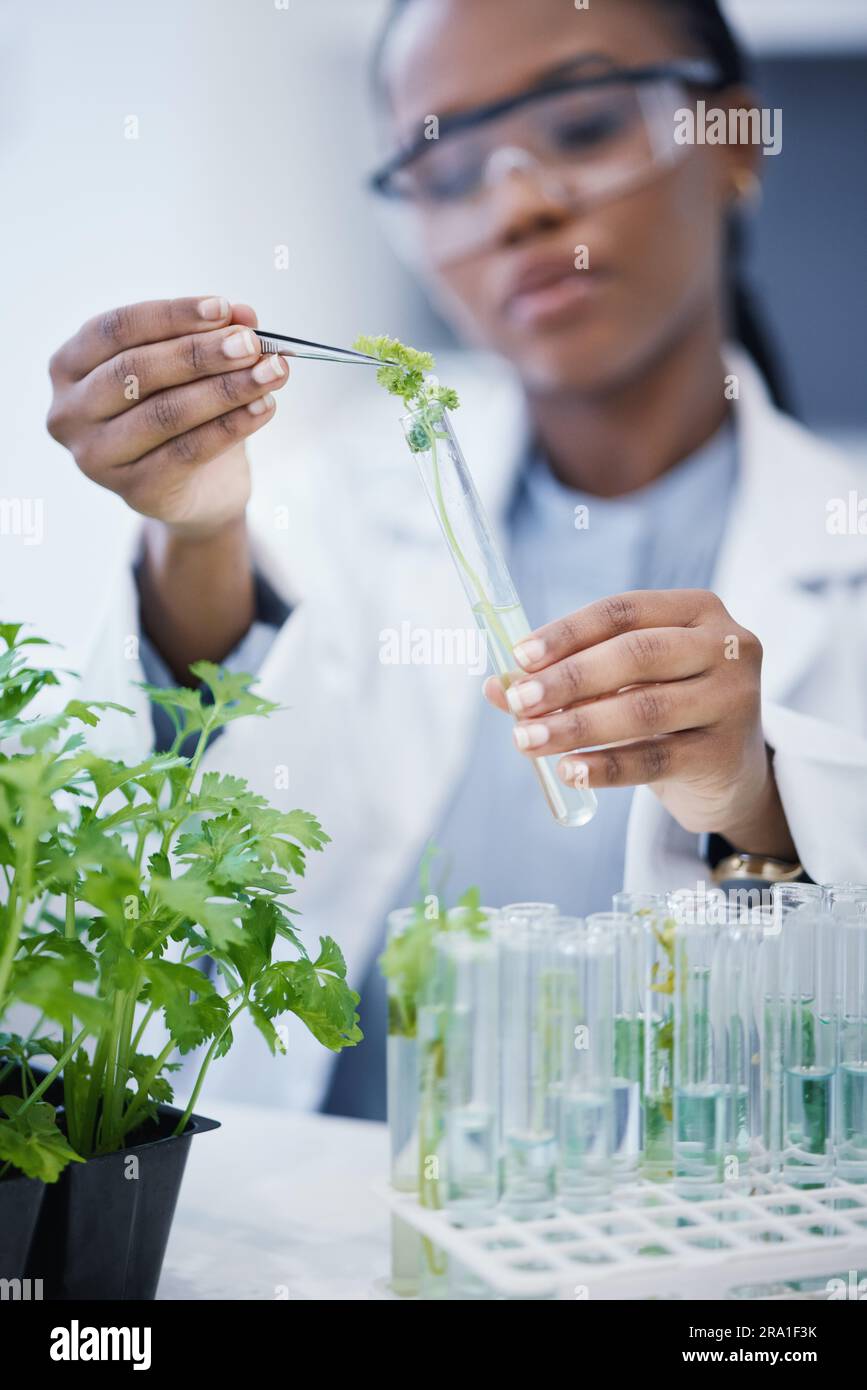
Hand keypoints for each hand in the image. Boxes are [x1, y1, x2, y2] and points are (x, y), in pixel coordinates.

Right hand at [46, 296, 288, 537]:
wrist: (201, 490)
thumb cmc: (186, 415)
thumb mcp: (194, 369)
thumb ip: (212, 336)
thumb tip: (243, 315)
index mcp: (69, 366)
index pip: (116, 329)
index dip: (171, 316)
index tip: (223, 308)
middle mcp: (70, 413)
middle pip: (137, 370)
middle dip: (201, 354)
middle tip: (251, 344)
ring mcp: (96, 458)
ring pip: (164, 413)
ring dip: (225, 389)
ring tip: (271, 372)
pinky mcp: (135, 492)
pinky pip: (188, 452)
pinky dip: (232, 426)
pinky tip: (265, 407)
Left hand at [483, 589, 795, 857]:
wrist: (731, 772)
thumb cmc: (668, 711)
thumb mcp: (624, 684)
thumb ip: (567, 677)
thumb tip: (496, 686)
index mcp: (697, 609)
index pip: (623, 611)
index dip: (567, 632)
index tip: (519, 657)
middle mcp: (727, 646)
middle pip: (636, 654)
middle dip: (568, 679)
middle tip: (517, 702)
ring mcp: (734, 699)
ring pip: (644, 708)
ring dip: (576, 725)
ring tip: (527, 739)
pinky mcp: (726, 753)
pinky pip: (655, 759)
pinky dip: (606, 767)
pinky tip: (568, 771)